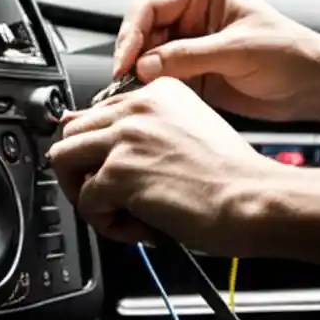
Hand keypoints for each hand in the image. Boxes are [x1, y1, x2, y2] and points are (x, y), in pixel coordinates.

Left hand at [49, 77, 278, 252]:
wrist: (255, 200)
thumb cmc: (231, 178)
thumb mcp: (184, 136)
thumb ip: (138, 132)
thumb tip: (78, 130)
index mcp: (156, 93)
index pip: (96, 115)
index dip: (103, 153)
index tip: (122, 173)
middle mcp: (137, 107)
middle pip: (72, 135)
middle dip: (84, 172)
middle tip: (116, 199)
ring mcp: (126, 138)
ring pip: (64, 162)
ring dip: (87, 195)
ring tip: (123, 213)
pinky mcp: (120, 173)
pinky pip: (86, 202)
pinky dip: (107, 223)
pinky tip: (142, 226)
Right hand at [114, 0, 319, 121]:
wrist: (312, 85)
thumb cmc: (288, 53)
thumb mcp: (238, 50)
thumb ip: (189, 56)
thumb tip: (145, 66)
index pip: (149, 6)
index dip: (132, 34)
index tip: (126, 63)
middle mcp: (189, 17)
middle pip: (141, 33)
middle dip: (131, 58)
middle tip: (125, 84)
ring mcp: (187, 46)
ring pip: (145, 58)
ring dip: (138, 78)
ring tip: (135, 96)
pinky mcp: (190, 73)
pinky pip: (159, 80)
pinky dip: (150, 91)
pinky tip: (148, 102)